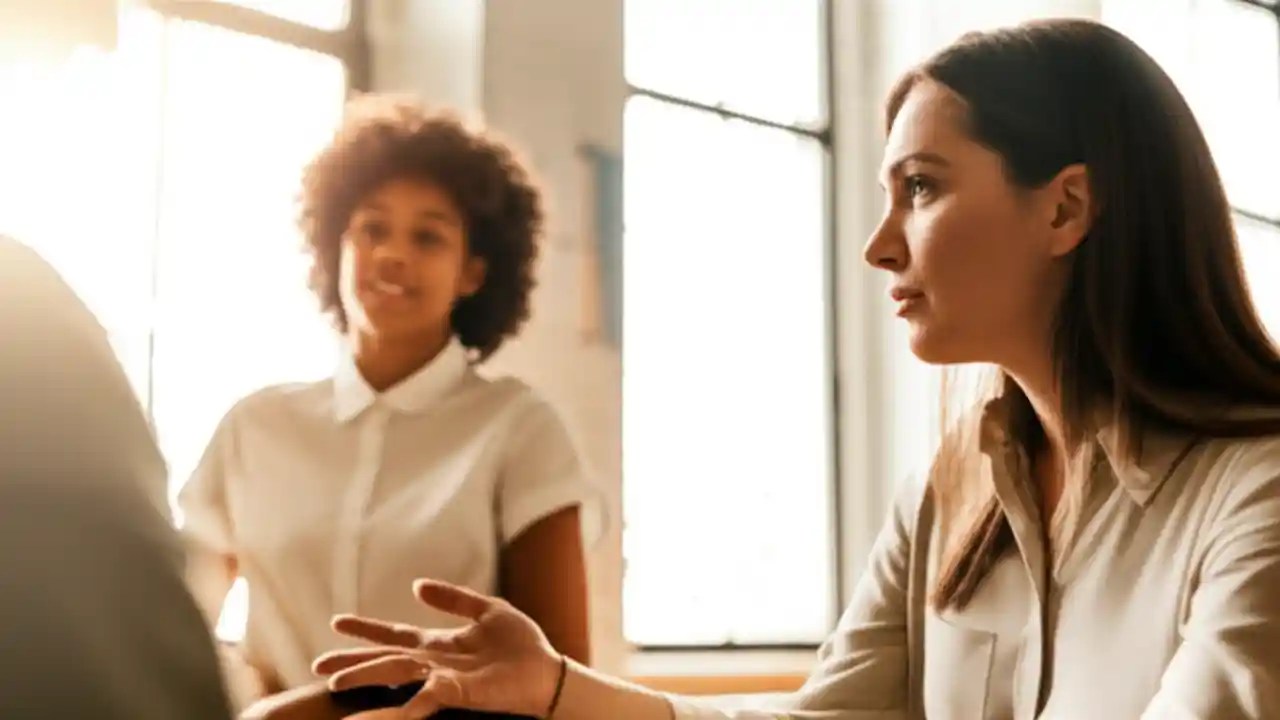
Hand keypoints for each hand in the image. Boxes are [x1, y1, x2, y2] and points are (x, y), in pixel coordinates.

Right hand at [312, 579, 562, 718]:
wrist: (546, 671)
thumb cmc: (521, 643)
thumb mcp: (487, 609)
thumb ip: (453, 598)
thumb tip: (415, 586)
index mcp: (438, 643)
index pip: (394, 634)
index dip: (366, 629)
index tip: (336, 622)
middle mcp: (433, 663)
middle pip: (384, 660)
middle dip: (352, 663)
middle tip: (318, 666)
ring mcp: (442, 679)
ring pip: (395, 678)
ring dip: (366, 681)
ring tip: (334, 685)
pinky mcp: (457, 693)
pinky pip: (422, 700)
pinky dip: (399, 708)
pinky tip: (377, 713)